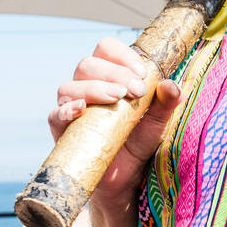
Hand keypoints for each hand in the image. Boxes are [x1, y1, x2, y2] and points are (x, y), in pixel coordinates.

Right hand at [49, 37, 180, 195]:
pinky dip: (66, 110)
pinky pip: (55, 115)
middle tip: (136, 91)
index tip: (142, 73)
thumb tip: (171, 86)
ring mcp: (72, 108)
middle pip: (87, 65)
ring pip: (69, 87)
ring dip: (93, 88)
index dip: (121, 55)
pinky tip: (81, 110)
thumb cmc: (139, 142)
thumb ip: (166, 103)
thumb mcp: (159, 122)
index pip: (106, 49)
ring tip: (117, 99)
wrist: (125, 178)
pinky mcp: (61, 130)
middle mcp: (87, 86)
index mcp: (109, 76)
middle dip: (114, 74)